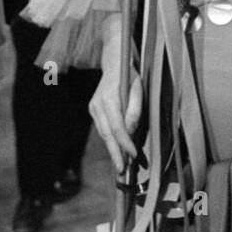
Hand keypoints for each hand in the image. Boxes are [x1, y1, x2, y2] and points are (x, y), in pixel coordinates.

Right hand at [90, 15, 142, 170]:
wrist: (114, 60)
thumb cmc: (130, 73)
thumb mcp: (138, 87)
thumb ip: (134, 109)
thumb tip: (130, 131)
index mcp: (108, 98)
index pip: (117, 127)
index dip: (125, 142)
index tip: (134, 155)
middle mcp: (97, 105)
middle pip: (107, 134)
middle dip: (116, 153)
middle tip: (122, 171)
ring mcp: (94, 107)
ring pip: (104, 133)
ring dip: (113, 150)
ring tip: (122, 166)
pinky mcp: (94, 109)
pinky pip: (104, 128)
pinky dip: (111, 140)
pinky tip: (118, 150)